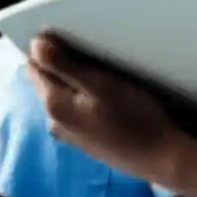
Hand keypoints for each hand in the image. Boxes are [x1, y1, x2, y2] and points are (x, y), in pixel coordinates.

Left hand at [26, 33, 189, 182]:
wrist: (161, 159)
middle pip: (44, 80)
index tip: (69, 37)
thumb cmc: (134, 118)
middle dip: (56, 62)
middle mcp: (53, 120)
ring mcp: (67, 132)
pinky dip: (77, 95)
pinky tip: (98, 93)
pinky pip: (71, 107)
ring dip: (68, 78)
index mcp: (52, 104)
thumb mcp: (101, 85)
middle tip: (85, 51)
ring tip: (94, 69)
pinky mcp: (82, 139)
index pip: (35, 64)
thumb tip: (35, 44)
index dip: (47, 47)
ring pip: (58, 93)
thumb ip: (64, 65)